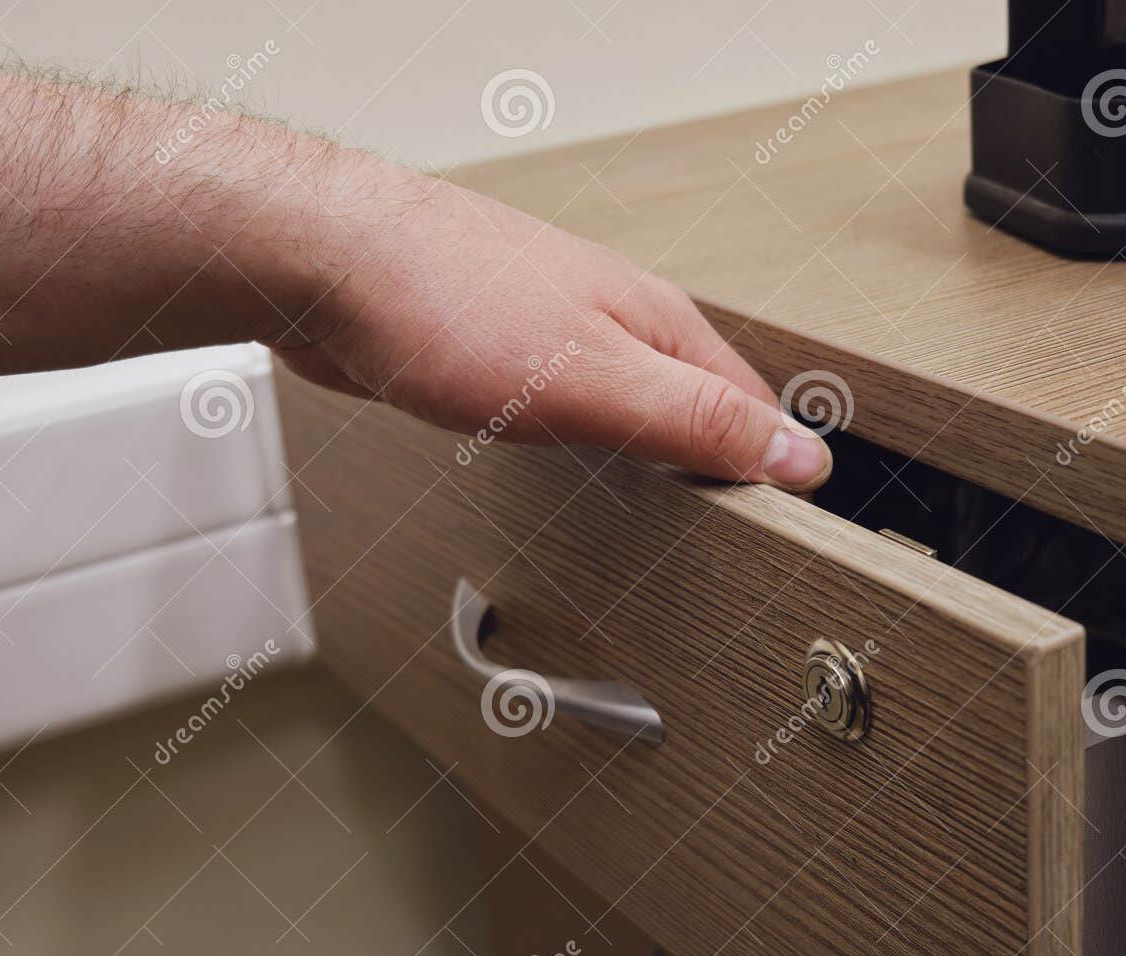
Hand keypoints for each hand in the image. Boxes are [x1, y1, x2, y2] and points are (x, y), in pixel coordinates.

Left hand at [278, 165, 832, 490]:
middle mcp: (618, 319)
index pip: (752, 408)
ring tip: (665, 499)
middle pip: (697, 401)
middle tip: (726, 526)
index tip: (780, 525)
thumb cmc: (446, 301)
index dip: (769, 469)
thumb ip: (698, 419)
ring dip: (651, 447)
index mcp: (658, 325)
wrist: (328, 260)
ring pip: (632, 397)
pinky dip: (585, 434)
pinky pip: (572, 397)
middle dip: (714, 461)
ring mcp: (560, 327)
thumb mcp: (596, 381)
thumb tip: (796, 453)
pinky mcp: (505, 345)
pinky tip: (569, 455)